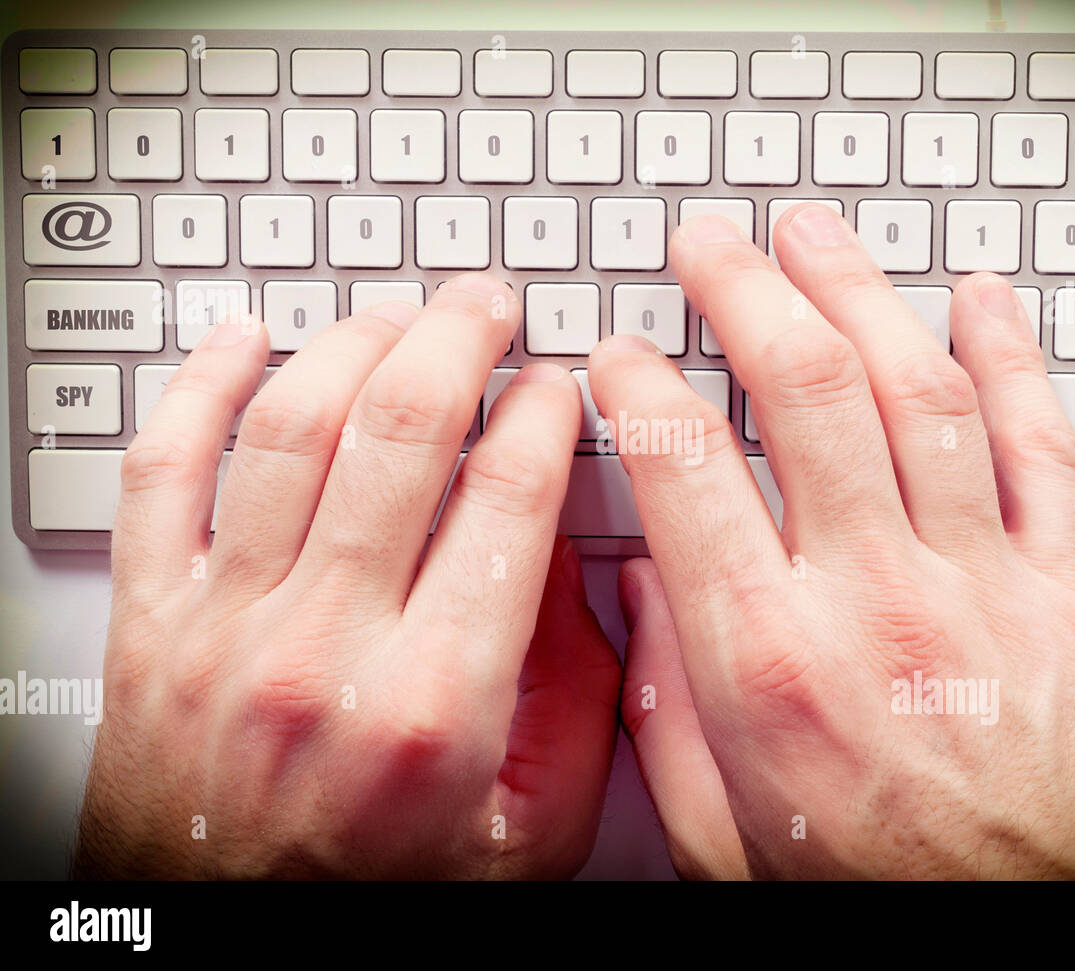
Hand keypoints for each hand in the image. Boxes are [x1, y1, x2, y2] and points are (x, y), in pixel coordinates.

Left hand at [76, 276, 620, 878]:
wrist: (225, 942)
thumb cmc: (378, 894)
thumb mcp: (531, 831)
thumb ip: (578, 699)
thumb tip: (577, 568)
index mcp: (434, 705)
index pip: (508, 498)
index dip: (546, 417)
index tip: (559, 388)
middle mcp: (323, 652)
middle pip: (404, 432)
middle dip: (461, 341)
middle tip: (489, 306)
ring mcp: (225, 628)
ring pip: (292, 427)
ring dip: (355, 344)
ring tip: (399, 315)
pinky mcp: (151, 623)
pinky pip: (162, 470)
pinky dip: (200, 387)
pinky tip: (244, 342)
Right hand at [591, 205, 1074, 879]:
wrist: (1024, 930)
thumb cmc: (870, 887)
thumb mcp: (719, 829)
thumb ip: (667, 702)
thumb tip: (645, 593)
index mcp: (771, 659)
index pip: (683, 467)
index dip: (637, 386)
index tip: (617, 357)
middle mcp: (874, 599)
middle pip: (801, 391)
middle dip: (743, 292)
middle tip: (710, 244)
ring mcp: (976, 583)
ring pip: (914, 391)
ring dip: (858, 293)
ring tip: (812, 235)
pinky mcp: (1058, 592)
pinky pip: (1040, 447)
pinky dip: (1013, 359)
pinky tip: (979, 301)